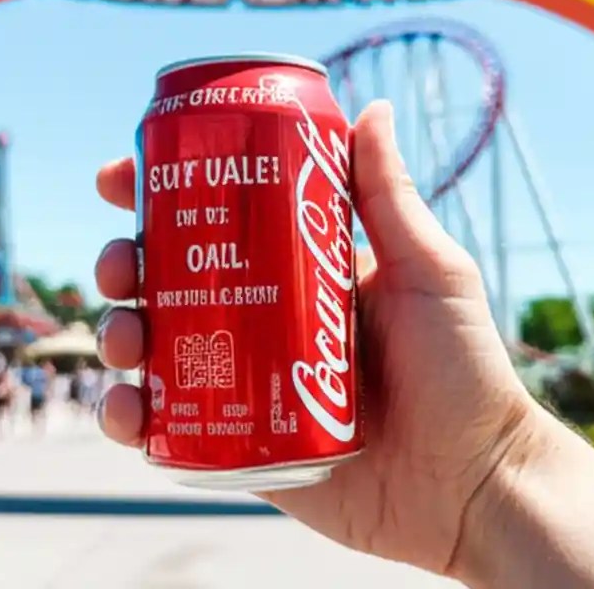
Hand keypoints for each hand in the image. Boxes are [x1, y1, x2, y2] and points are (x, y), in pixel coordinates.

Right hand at [92, 100, 536, 578]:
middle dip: (123, 265)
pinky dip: (132, 418)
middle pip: (168, 282)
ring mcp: (248, 386)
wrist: (474, 487)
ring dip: (118, 335)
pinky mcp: (241, 448)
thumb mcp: (431, 273)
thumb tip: (372, 106)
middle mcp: (264, 323)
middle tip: (120, 266)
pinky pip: (170, 427)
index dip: (159, 196)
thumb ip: (391, 198)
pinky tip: (127, 410)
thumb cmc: (467, 374)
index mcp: (299, 273)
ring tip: (125, 339)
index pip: (217, 220)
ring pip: (157, 350)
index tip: (119, 178)